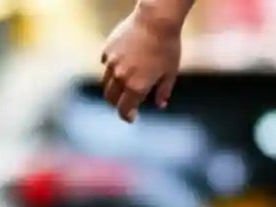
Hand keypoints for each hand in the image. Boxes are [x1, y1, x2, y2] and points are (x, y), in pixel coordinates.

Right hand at [100, 2, 187, 122]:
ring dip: (113, 87)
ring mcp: (111, 63)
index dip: (126, 116)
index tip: (131, 117)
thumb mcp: (170, 73)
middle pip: (110, 98)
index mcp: (136, 87)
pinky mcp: (107, 49)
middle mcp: (120, 77)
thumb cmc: (167, 47)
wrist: (155, 21)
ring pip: (105, 83)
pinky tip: (121, 65)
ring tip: (123, 84)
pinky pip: (105, 65)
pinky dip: (111, 69)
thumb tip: (160, 105)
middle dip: (117, 103)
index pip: (123, 109)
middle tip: (126, 102)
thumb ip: (163, 91)